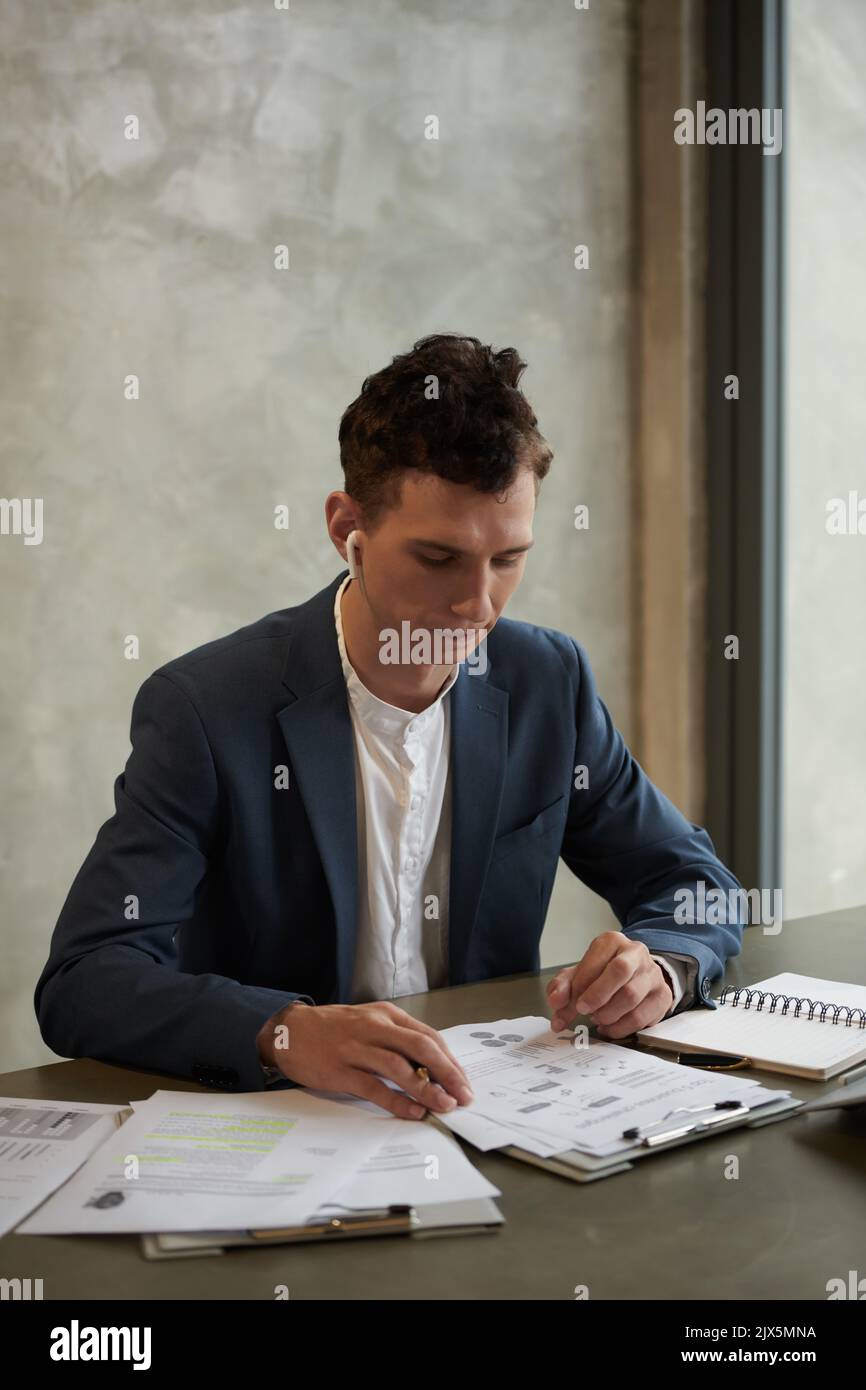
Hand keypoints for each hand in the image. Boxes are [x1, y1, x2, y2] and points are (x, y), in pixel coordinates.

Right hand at [256, 1001, 474, 1120]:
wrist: (290, 1031)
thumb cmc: (335, 1029)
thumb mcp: (370, 1022)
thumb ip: (397, 1039)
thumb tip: (432, 1068)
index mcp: (387, 1015)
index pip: (428, 1036)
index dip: (450, 1060)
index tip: (463, 1081)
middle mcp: (375, 1028)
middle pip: (421, 1048)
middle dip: (448, 1073)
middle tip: (464, 1095)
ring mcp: (357, 1049)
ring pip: (400, 1068)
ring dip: (427, 1089)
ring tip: (444, 1106)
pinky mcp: (341, 1071)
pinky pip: (375, 1088)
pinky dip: (397, 1101)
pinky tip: (413, 1112)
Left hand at [546, 932, 673, 1039]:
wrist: (636, 977)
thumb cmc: (603, 974)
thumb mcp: (580, 975)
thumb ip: (562, 986)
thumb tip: (555, 1001)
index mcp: (612, 942)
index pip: (595, 961)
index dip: (580, 985)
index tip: (570, 1003)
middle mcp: (635, 953)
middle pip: (619, 971)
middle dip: (597, 995)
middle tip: (583, 1011)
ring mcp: (652, 974)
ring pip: (631, 996)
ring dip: (608, 1014)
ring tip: (597, 1018)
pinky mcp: (662, 996)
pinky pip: (642, 1017)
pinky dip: (621, 1027)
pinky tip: (610, 1027)